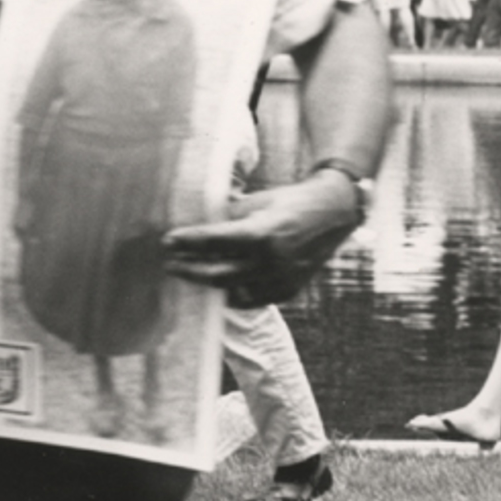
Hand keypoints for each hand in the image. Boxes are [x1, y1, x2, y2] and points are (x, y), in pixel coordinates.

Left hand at [163, 170, 362, 307]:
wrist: (333, 213)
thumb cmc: (290, 201)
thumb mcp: (257, 202)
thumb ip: (229, 218)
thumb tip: (199, 228)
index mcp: (262, 234)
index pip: (213, 242)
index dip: (187, 242)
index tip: (167, 241)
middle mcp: (271, 261)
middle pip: (217, 274)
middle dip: (189, 269)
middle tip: (171, 263)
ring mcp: (281, 279)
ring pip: (232, 290)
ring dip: (209, 282)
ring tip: (192, 273)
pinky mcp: (288, 291)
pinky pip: (252, 299)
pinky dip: (234, 292)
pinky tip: (220, 284)